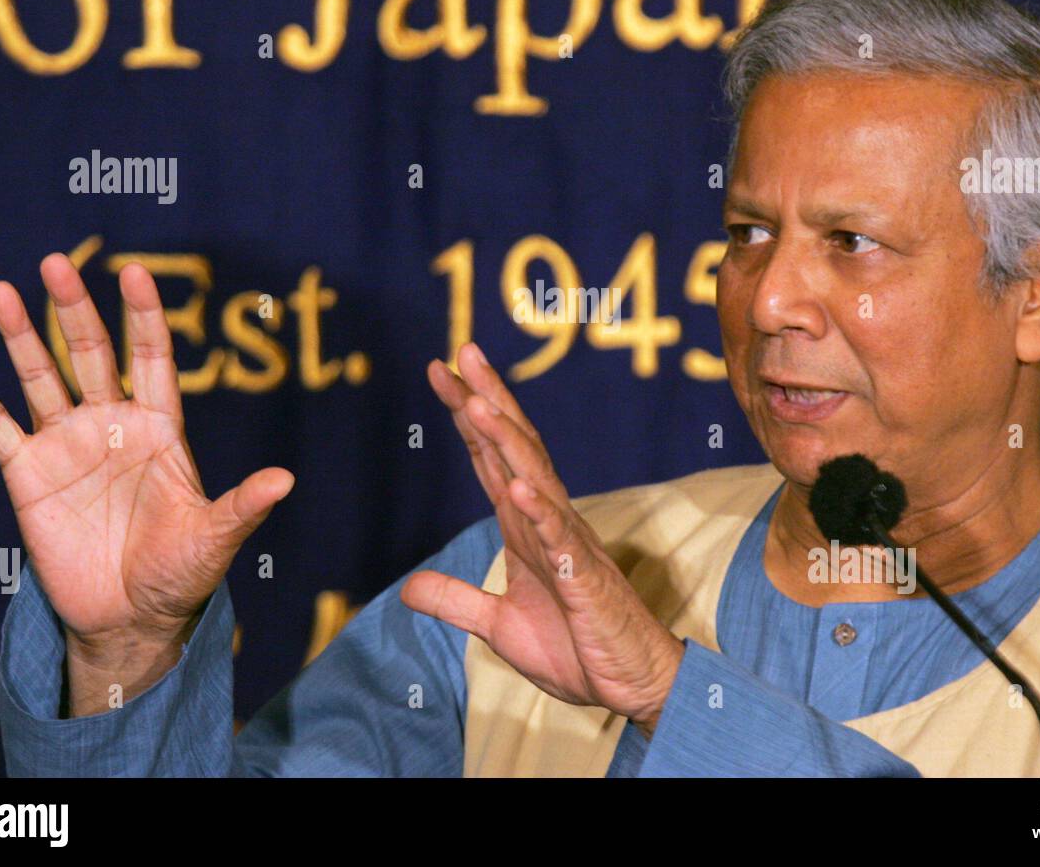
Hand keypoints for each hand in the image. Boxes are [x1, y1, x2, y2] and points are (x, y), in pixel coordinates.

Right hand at [0, 254, 293, 711]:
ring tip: (0, 292)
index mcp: (160, 429)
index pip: (150, 358)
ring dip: (19, 336)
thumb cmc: (181, 573)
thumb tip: (286, 480)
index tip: (132, 272)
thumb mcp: (214, 538)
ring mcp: (68, 445)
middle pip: (91, 354)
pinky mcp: (29, 475)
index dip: (142, 316)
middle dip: (74, 310)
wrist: (131, 617)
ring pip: (40, 378)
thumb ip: (242, 505)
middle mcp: (113, 425)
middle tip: (56, 262)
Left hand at [401, 342, 685, 737]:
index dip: (468, 416)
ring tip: (479, 404)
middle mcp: (548, 523)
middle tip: (461, 354)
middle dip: (488, 400)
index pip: (491, 460)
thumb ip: (457, 602)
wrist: (632, 685)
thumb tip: (408, 589)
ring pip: (536, 480)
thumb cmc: (576, 648)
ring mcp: (570, 547)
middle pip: (514, 449)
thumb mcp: (499, 627)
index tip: (442, 373)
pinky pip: (561, 540)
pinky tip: (517, 488)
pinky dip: (540, 512)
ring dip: (508, 441)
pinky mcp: (587, 580)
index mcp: (526, 529)